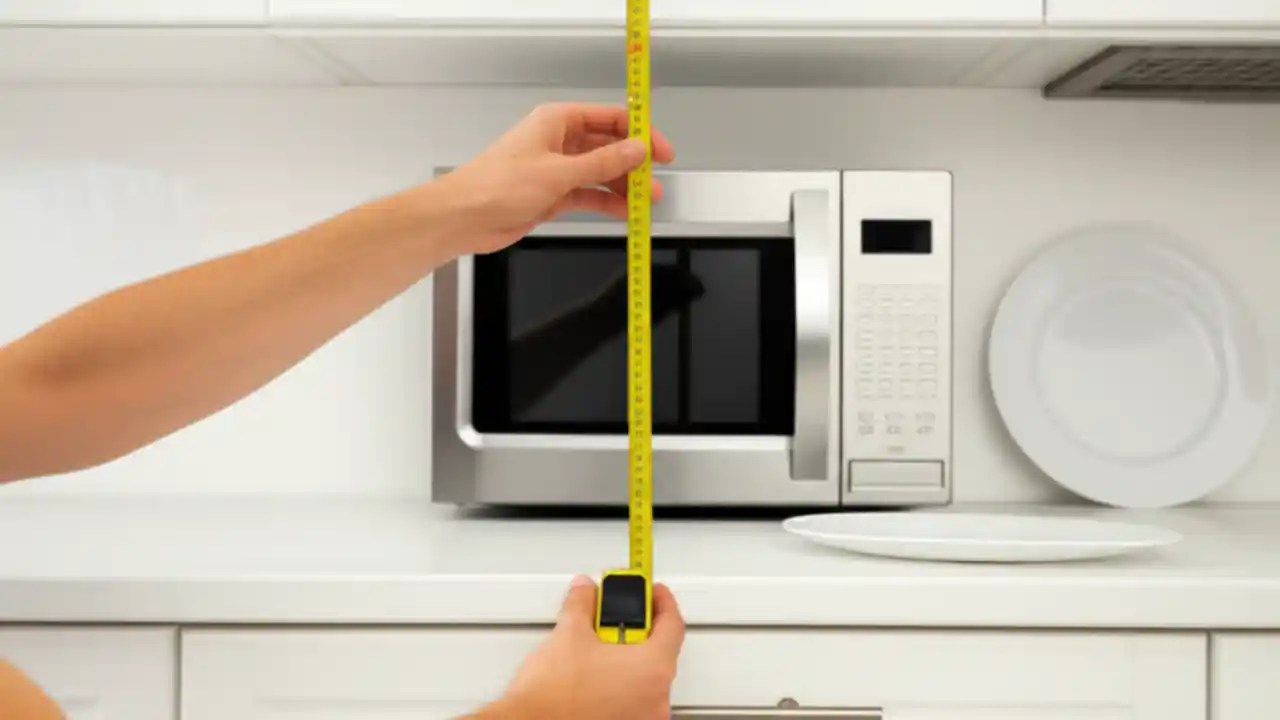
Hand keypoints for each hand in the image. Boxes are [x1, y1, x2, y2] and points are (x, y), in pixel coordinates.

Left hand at [429, 102, 675, 254]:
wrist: (464, 217)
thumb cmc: (498, 185)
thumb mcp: (558, 173)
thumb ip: (602, 163)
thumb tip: (637, 150)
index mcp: (557, 121)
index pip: (610, 118)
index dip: (639, 132)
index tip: (660, 151)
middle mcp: (559, 141)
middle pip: (608, 146)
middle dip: (634, 163)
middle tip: (655, 180)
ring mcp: (556, 168)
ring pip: (601, 173)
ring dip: (624, 186)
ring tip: (647, 200)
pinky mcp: (553, 193)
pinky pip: (589, 194)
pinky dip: (607, 202)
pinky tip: (626, 211)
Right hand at [476, 575, 685, 719]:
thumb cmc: (553, 697)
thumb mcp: (568, 635)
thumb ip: (583, 605)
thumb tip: (585, 592)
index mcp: (653, 668)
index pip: (673, 624)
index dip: (661, 601)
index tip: (652, 591)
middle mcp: (657, 698)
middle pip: (659, 653)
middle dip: (639, 631)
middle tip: (619, 616)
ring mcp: (644, 718)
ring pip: (646, 679)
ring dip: (629, 660)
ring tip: (601, 648)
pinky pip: (634, 701)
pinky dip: (621, 685)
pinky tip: (597, 677)